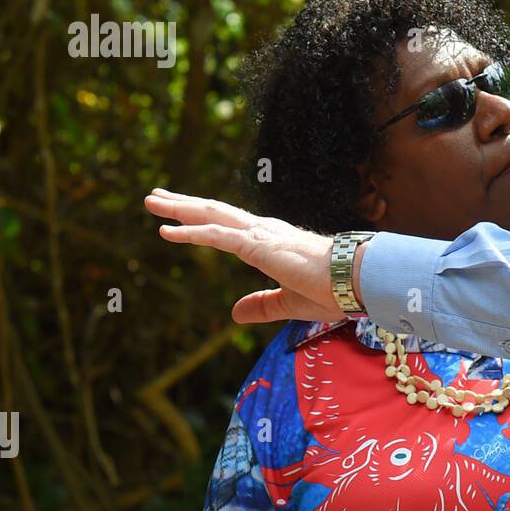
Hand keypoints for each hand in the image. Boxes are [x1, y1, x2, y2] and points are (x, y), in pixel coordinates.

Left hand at [144, 188, 347, 323]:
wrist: (358, 280)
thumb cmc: (334, 290)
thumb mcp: (290, 303)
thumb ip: (262, 305)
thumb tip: (234, 313)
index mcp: (272, 243)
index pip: (231, 226)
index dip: (203, 219)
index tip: (179, 215)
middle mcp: (264, 232)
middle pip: (216, 212)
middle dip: (184, 204)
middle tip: (156, 197)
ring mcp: (260, 237)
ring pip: (211, 216)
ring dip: (179, 209)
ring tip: (151, 202)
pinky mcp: (258, 247)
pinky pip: (217, 236)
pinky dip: (190, 232)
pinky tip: (166, 232)